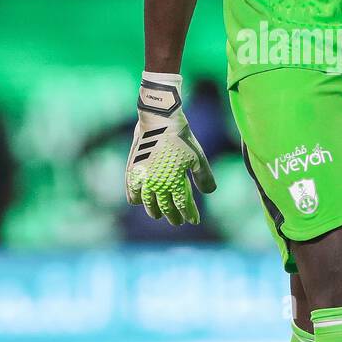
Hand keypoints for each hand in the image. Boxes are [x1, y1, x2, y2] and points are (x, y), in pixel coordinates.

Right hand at [125, 73, 216, 224]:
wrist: (160, 120)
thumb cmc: (181, 138)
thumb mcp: (197, 157)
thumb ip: (204, 177)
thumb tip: (209, 193)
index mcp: (174, 181)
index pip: (182, 205)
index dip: (189, 214)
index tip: (193, 221)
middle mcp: (158, 183)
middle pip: (165, 207)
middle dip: (172, 216)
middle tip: (177, 222)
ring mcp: (144, 177)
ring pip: (148, 202)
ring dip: (154, 210)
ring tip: (157, 215)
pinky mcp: (133, 169)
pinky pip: (132, 190)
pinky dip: (135, 197)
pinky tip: (138, 201)